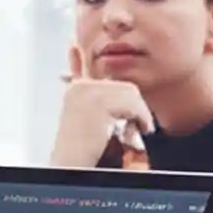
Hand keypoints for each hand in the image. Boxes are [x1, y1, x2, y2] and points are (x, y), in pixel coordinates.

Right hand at [49, 46, 152, 167]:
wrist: (73, 169)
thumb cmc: (85, 153)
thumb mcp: (92, 123)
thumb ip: (101, 110)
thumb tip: (104, 97)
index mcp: (76, 91)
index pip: (82, 67)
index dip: (79, 57)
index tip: (72, 44)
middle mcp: (79, 88)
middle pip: (124, 85)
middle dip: (134, 107)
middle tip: (134, 128)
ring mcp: (86, 92)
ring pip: (131, 93)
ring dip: (139, 115)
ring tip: (133, 132)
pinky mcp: (96, 102)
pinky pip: (133, 104)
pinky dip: (140, 119)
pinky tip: (134, 132)